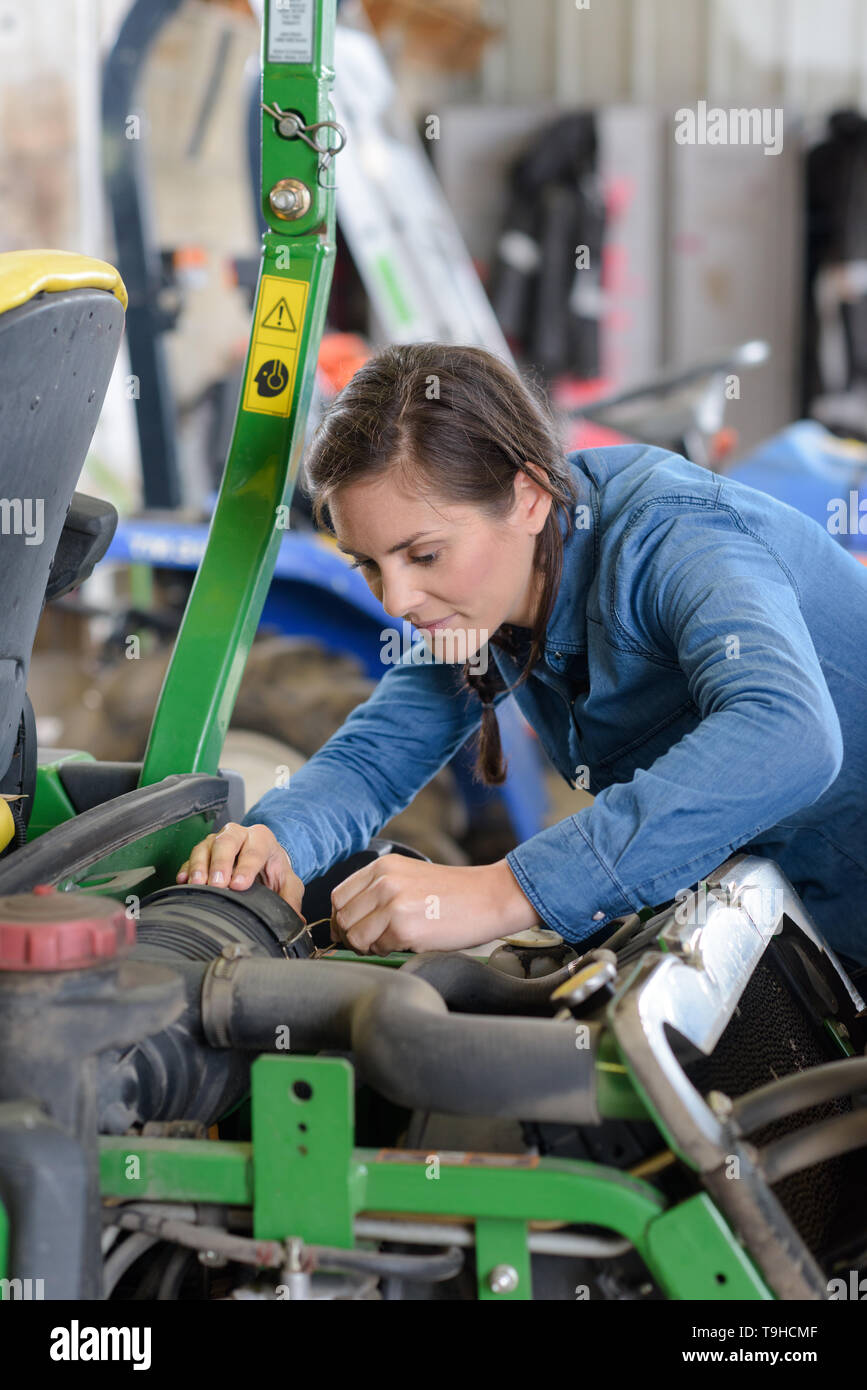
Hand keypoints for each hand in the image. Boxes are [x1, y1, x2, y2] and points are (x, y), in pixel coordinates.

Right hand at [176, 822, 304, 920]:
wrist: (262, 862)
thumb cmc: (272, 870)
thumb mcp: (287, 882)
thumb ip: (291, 898)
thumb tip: (294, 919)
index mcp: (262, 839)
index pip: (254, 850)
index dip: (247, 867)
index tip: (239, 885)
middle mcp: (239, 835)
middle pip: (226, 841)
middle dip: (220, 863)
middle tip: (217, 883)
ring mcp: (217, 841)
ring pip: (205, 846)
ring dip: (200, 865)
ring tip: (197, 884)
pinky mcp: (202, 852)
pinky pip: (190, 857)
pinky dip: (186, 868)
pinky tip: (183, 881)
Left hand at [329, 854, 539, 954]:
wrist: (490, 897)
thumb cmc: (454, 893)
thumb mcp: (409, 878)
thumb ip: (378, 891)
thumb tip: (348, 921)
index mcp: (382, 867)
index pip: (339, 896)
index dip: (342, 919)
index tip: (351, 930)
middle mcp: (383, 882)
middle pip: (342, 918)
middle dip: (351, 936)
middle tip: (372, 943)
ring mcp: (392, 904)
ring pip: (354, 936)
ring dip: (368, 946)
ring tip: (391, 943)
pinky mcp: (403, 928)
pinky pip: (377, 949)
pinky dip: (387, 952)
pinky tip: (408, 943)